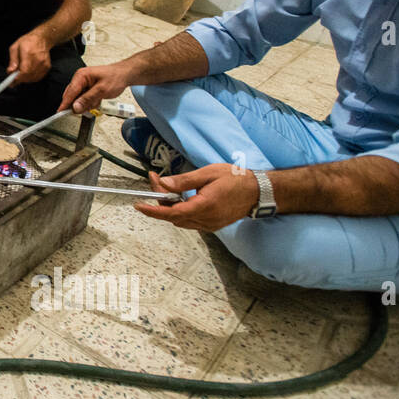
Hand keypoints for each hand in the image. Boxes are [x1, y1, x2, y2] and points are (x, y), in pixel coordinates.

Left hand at [7, 32, 50, 83]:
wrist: (42, 39)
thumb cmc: (27, 42)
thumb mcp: (15, 47)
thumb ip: (12, 60)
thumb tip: (10, 71)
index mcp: (28, 52)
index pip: (24, 70)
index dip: (18, 78)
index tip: (11, 81)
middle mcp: (38, 59)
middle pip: (28, 76)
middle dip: (19, 79)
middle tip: (13, 78)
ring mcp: (44, 64)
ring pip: (33, 78)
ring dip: (25, 79)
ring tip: (20, 75)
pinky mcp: (47, 67)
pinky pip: (38, 77)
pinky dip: (31, 78)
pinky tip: (27, 74)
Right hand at [59, 62, 132, 112]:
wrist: (125, 75)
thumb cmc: (115, 77)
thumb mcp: (102, 90)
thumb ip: (87, 99)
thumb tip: (75, 107)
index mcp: (81, 76)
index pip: (70, 92)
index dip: (65, 103)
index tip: (60, 113)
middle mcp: (80, 79)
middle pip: (72, 97)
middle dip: (80, 104)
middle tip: (91, 105)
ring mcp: (83, 84)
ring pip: (79, 100)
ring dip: (88, 103)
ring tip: (98, 99)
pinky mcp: (87, 89)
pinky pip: (84, 99)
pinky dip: (91, 102)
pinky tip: (98, 99)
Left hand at [134, 165, 260, 231]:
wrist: (258, 192)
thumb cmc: (236, 179)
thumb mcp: (208, 174)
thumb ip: (184, 181)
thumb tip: (163, 183)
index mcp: (205, 206)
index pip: (172, 212)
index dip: (153, 210)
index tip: (139, 205)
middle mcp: (206, 219)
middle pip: (173, 215)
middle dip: (160, 200)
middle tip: (156, 180)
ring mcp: (209, 225)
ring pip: (180, 220)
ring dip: (169, 206)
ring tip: (167, 187)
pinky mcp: (212, 225)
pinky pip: (189, 221)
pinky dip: (180, 211)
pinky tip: (180, 197)